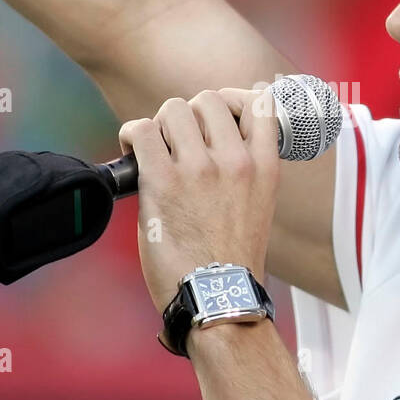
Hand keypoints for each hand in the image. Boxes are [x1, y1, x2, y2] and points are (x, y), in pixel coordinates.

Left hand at [118, 87, 280, 314]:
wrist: (218, 299)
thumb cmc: (231, 263)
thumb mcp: (257, 209)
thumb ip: (242, 173)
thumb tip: (210, 145)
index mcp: (265, 167)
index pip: (261, 103)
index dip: (235, 100)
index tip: (220, 116)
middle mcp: (236, 161)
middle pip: (208, 100)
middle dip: (190, 116)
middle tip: (178, 144)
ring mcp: (200, 169)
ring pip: (174, 109)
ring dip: (161, 127)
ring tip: (156, 152)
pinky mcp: (164, 181)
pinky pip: (143, 129)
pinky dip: (134, 134)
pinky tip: (134, 152)